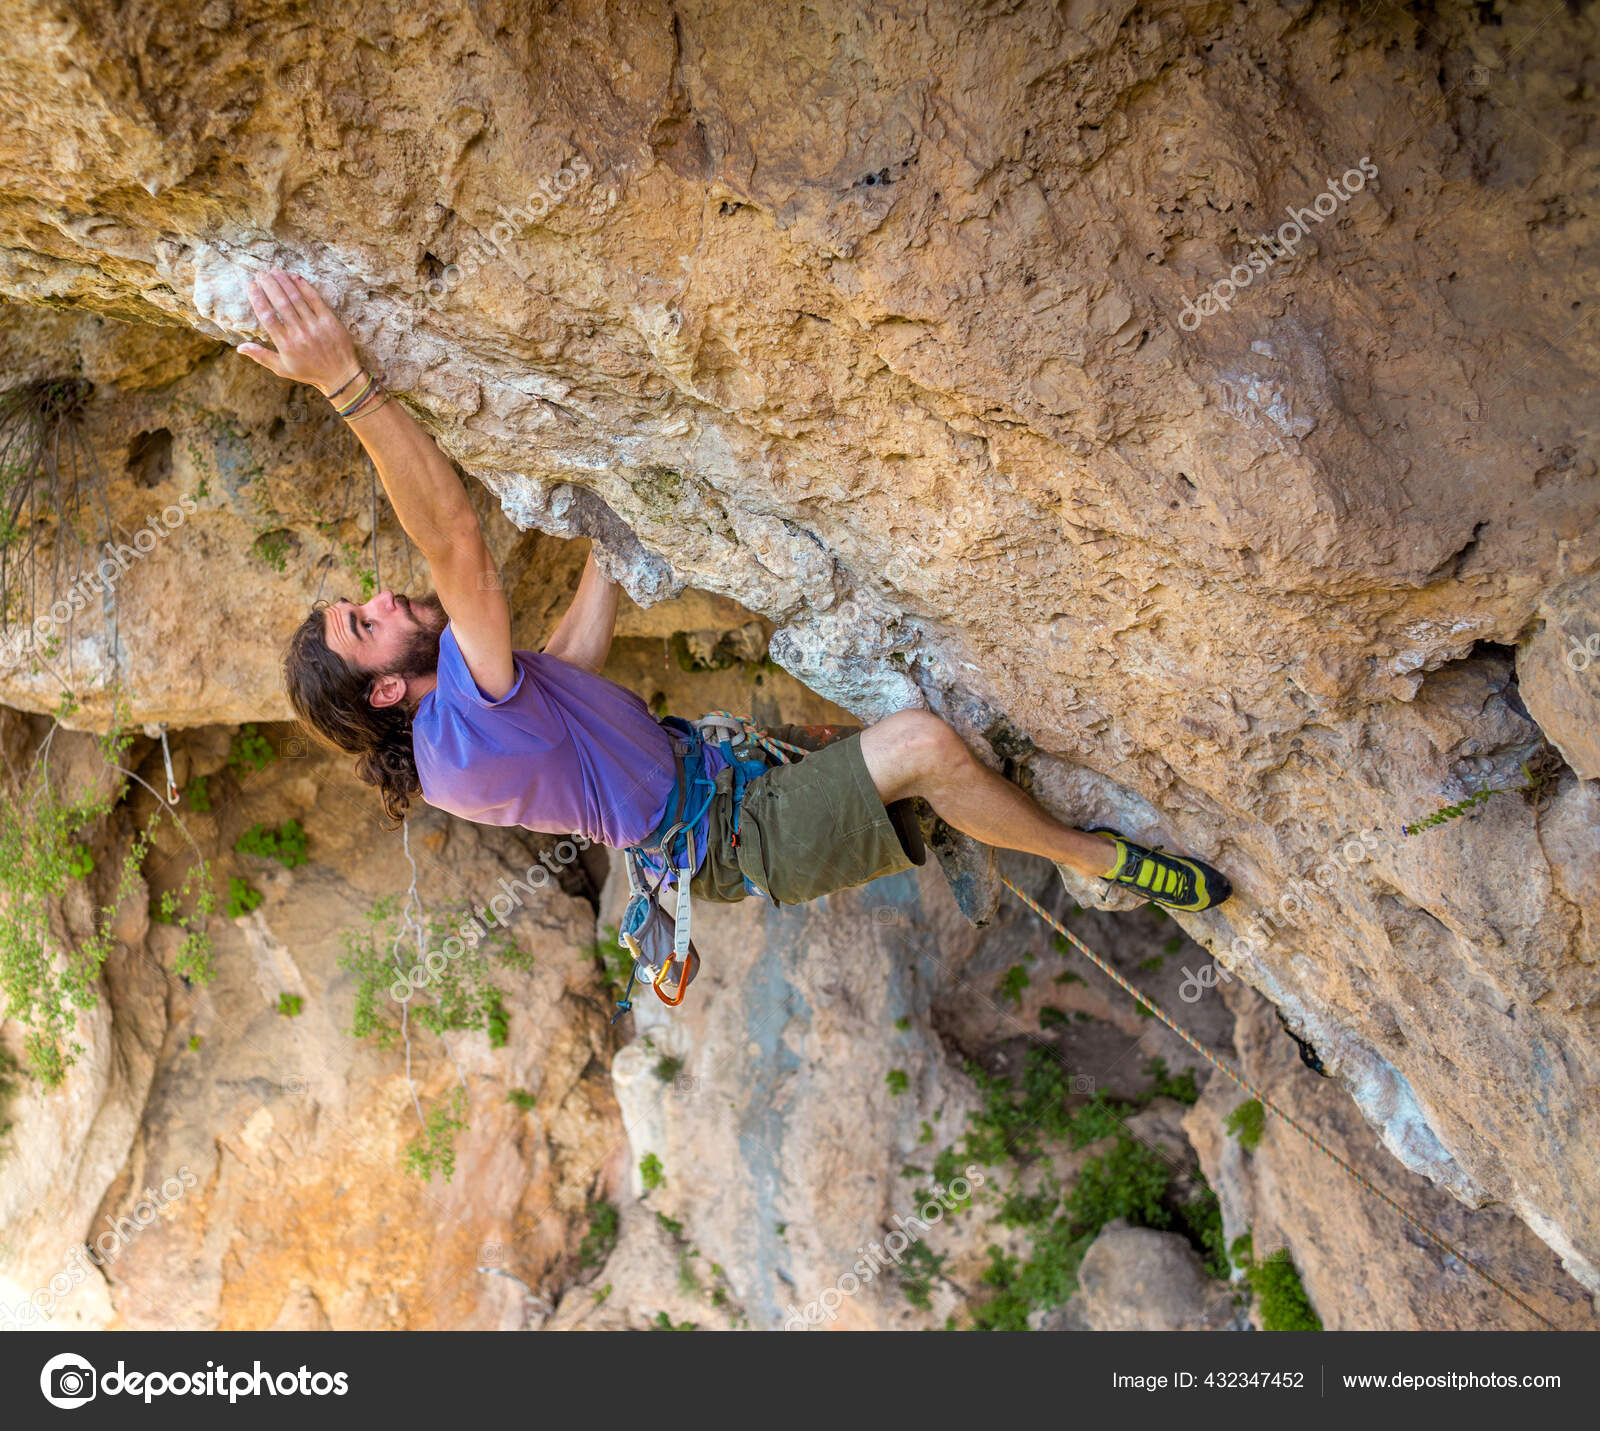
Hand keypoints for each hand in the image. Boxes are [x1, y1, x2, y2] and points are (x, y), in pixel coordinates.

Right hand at [238, 270, 361, 395]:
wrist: (341, 376)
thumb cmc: (309, 372)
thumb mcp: (282, 369)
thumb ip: (261, 356)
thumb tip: (239, 348)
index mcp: (285, 344)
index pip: (267, 316)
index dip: (258, 299)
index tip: (251, 286)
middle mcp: (299, 333)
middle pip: (280, 303)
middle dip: (269, 285)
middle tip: (261, 273)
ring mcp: (315, 326)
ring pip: (296, 299)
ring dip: (284, 282)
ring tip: (275, 270)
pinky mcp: (330, 321)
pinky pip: (315, 300)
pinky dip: (305, 287)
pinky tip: (295, 277)